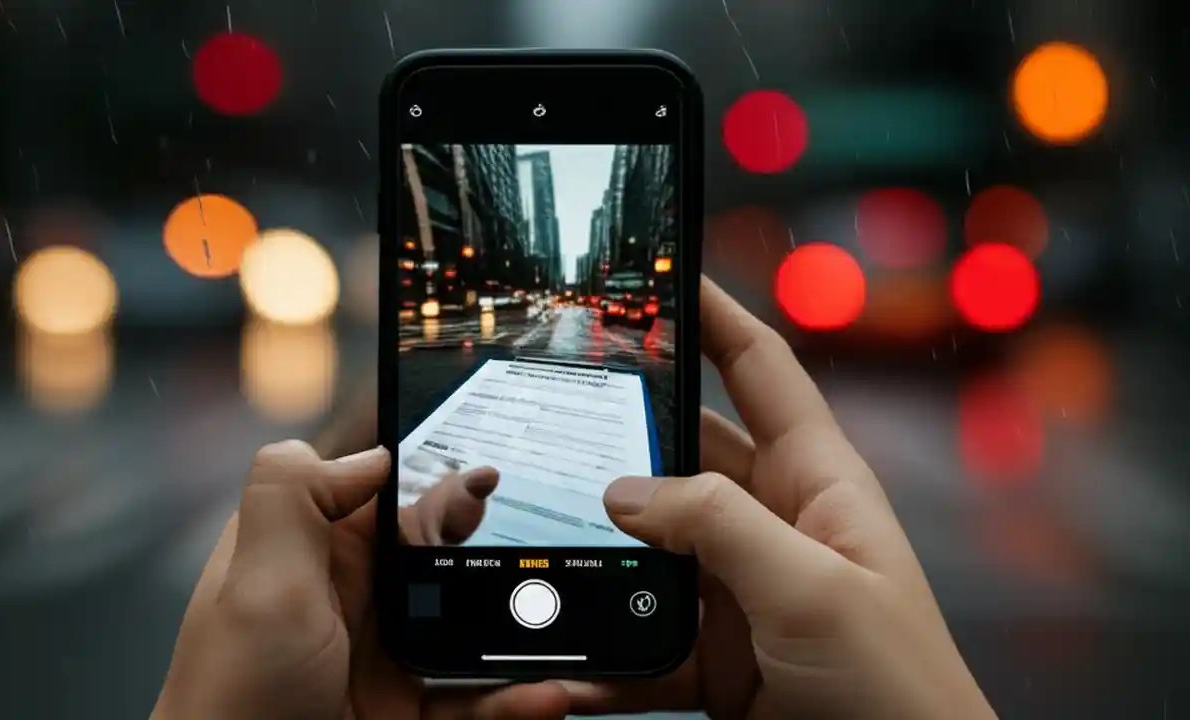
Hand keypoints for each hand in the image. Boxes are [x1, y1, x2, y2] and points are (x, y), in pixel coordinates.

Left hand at [152, 442, 567, 719]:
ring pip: (467, 626)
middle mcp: (349, 598)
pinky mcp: (406, 713)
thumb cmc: (234, 701)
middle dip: (488, 545)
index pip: (377, 491)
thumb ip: (293, 497)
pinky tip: (545, 695)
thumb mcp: (258, 585)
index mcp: (309, 552)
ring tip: (558, 630)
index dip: (432, 472)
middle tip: (534, 548)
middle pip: (437, 553)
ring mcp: (381, 659)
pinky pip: (475, 699)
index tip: (485, 468)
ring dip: (516, 628)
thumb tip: (368, 451)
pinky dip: (513, 698)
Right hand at [563, 278, 994, 719]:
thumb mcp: (812, 587)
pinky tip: (567, 653)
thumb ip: (719, 526)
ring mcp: (736, 589)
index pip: (761, 372)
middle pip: (683, 453)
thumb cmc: (898, 688)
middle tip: (554, 405)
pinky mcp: (709, 653)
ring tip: (540, 533)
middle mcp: (770, 524)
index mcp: (815, 482)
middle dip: (625, 433)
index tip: (663, 275)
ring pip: (649, 544)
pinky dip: (602, 645)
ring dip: (602, 547)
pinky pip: (640, 633)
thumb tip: (627, 489)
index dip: (716, 316)